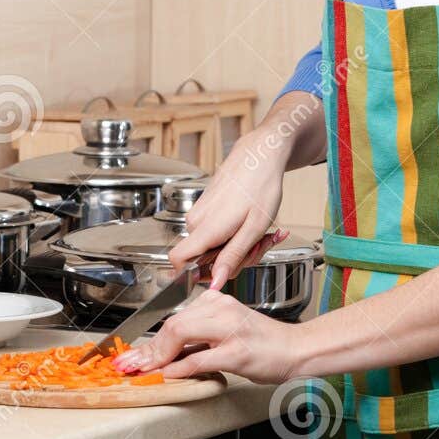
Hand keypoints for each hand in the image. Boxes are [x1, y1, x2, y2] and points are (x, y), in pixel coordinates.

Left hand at [113, 290, 305, 383]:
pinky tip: (169, 375)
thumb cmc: (264, 344)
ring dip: (158, 356)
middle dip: (148, 349)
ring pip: (181, 334)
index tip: (134, 355)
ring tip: (142, 371)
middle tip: (130, 365)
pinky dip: (180, 367)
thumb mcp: (227, 333)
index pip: (174, 318)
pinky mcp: (237, 351)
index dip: (150, 340)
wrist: (296, 349)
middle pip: (173, 325)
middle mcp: (221, 309)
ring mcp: (229, 329)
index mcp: (217, 302)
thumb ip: (198, 339)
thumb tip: (166, 354)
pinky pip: (200, 358)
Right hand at [168, 124, 289, 286]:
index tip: (220, 273)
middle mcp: (196, 221)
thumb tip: (216, 282)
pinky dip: (234, 235)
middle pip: (204, 259)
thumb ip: (233, 258)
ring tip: (260, 232)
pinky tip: (251, 224)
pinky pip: (214, 234)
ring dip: (237, 247)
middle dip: (234, 259)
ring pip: (212, 247)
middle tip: (260, 245)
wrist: (260, 155)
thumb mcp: (254, 229)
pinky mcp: (204, 209)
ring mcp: (199, 213)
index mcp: (207, 228)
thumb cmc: (261, 186)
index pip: (178, 260)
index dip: (195, 274)